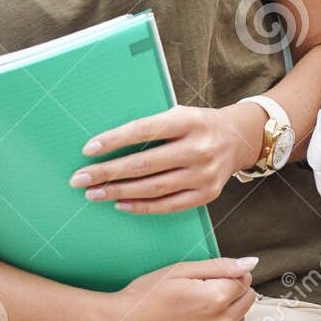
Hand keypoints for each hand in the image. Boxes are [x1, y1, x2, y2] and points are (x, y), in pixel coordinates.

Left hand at [70, 103, 264, 213]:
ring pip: (153, 188)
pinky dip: (141, 206)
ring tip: (92, 193)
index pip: (145, 130)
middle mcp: (199, 148)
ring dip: (118, 192)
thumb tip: (107, 144)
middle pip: (145, 164)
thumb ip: (152, 126)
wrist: (241, 139)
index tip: (88, 149)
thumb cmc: (198, 124)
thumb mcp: (180, 114)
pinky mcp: (207, 194)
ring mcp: (204, 174)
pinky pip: (168, 205)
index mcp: (190, 121)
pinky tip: (119, 203)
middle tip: (79, 179)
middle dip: (107, 172)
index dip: (115, 140)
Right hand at [91, 256, 257, 320]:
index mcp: (215, 298)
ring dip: (227, 311)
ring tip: (196, 309)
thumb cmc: (147, 294)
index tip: (205, 278)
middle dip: (231, 291)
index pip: (245, 279)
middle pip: (248, 299)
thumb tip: (251, 263)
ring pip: (240, 319)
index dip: (226, 274)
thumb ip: (220, 266)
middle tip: (200, 291)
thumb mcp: (181, 270)